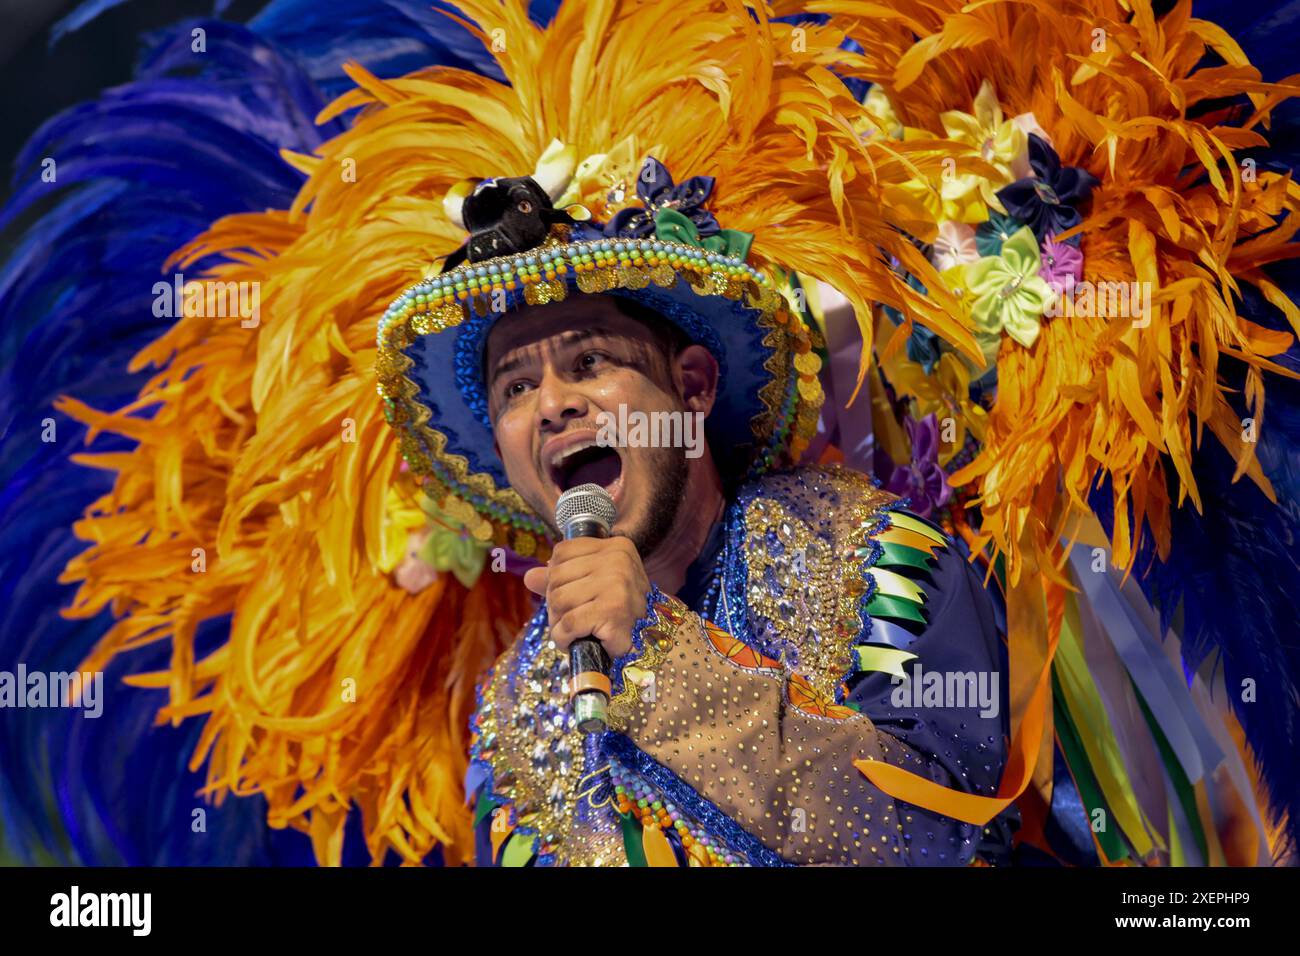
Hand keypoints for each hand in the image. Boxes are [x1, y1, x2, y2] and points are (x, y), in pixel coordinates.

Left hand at [523, 536, 650, 658]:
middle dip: (556, 603)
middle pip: (556, 576)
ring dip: (559, 622)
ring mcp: (616, 584)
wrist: (652, 642)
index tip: (572, 594)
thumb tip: (529, 576)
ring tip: (575, 631)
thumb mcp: (593, 585)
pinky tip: (573, 641)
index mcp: (615, 546)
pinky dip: (563, 637)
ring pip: (559, 600)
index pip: (562, 552)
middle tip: (572, 618)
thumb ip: (561, 577)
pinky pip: (568, 623)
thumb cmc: (620, 612)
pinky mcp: (612, 611)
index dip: (557, 577)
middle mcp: (617, 559)